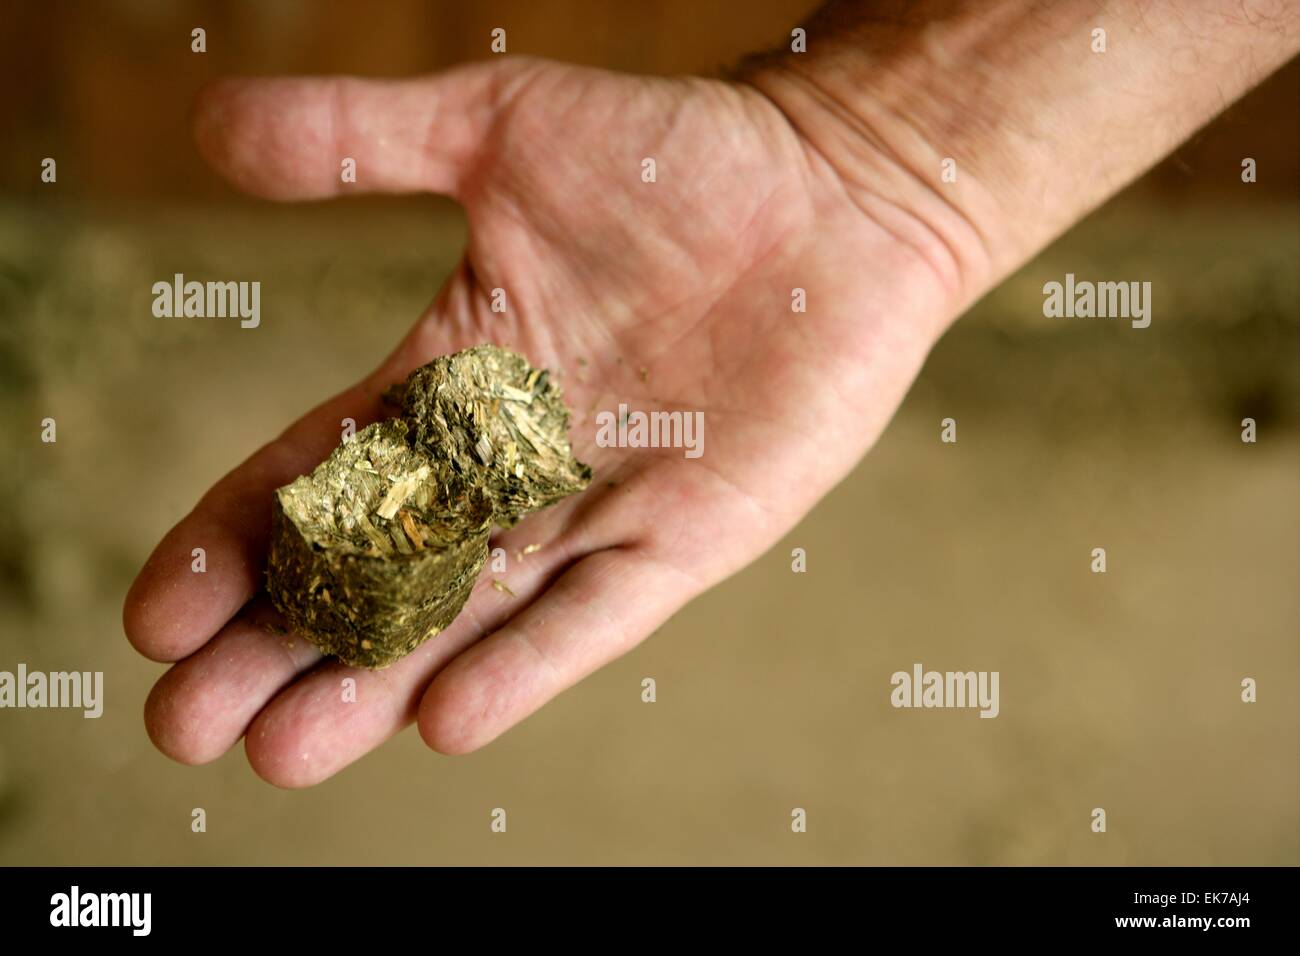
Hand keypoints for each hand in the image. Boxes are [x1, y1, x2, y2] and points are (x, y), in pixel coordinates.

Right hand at [124, 56, 954, 784]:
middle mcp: (510, 461)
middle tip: (185, 725)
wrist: (836, 193)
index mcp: (450, 377)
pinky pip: (599, 612)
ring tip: (283, 753)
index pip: (317, 474)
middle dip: (280, 646)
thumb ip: (358, 140)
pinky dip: (530, 666)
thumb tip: (204, 125)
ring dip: (377, 682)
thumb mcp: (497, 127)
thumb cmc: (675, 153)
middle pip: (375, 571)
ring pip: (468, 613)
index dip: (234, 542)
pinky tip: (446, 722)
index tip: (156, 614)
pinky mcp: (688, 536)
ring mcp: (598, 505)